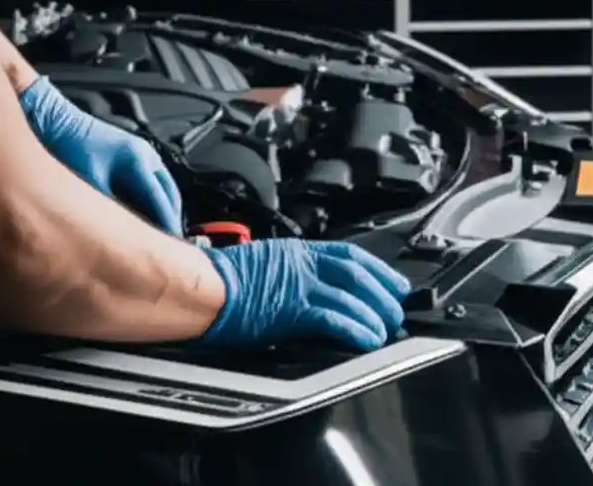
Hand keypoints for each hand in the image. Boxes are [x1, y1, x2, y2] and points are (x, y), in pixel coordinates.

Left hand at [19, 76, 182, 235]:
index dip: (168, 225)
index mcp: (140, 161)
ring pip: (159, 187)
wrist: (50, 120)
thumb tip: (123, 234)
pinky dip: (148, 199)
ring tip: (155, 230)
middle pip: (168, 194)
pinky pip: (147, 181)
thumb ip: (111, 210)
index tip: (171, 244)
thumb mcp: (90, 185)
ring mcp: (138, 152)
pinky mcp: (127, 153)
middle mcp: (145, 155)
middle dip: (171, 217)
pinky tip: (137, 212)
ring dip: (159, 207)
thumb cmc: (67, 146)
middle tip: (169, 240)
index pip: (162, 201)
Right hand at [199, 239, 411, 349]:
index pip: (350, 255)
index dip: (379, 270)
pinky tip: (367, 339)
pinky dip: (355, 329)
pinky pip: (334, 318)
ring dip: (373, 316)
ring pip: (352, 296)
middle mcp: (303, 264)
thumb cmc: (219, 282)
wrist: (196, 288)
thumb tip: (310, 289)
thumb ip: (291, 273)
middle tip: (395, 312)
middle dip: (383, 294)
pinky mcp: (291, 309)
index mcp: (297, 252)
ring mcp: (298, 285)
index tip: (395, 283)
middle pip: (358, 275)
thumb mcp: (264, 264)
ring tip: (384, 331)